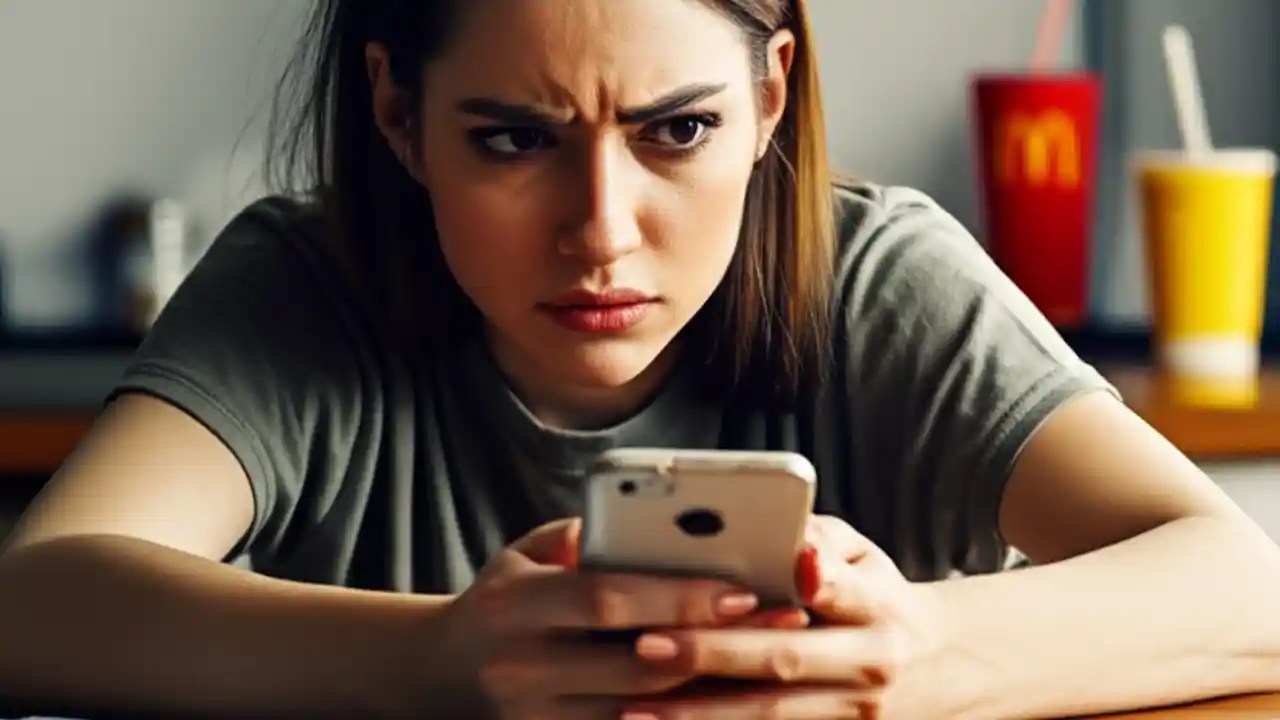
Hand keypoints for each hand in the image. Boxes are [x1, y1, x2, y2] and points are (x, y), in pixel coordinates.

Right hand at [434, 519, 810, 717]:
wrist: (441, 673)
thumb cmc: (502, 598)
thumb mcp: (525, 554)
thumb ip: (583, 536)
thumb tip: (654, 522)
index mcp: (514, 605)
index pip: (606, 599)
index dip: (676, 597)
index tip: (742, 591)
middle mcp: (520, 668)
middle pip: (634, 664)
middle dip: (714, 645)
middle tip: (782, 626)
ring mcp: (533, 718)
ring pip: (640, 711)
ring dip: (711, 690)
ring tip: (770, 663)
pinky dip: (679, 716)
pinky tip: (725, 699)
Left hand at [622, 516, 945, 718]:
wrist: (948, 671)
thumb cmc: (882, 601)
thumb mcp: (869, 560)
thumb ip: (825, 543)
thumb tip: (797, 546)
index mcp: (878, 613)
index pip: (839, 593)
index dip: (805, 585)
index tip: (742, 586)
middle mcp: (869, 671)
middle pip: (781, 667)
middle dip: (710, 657)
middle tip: (645, 647)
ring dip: (700, 716)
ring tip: (634, 709)